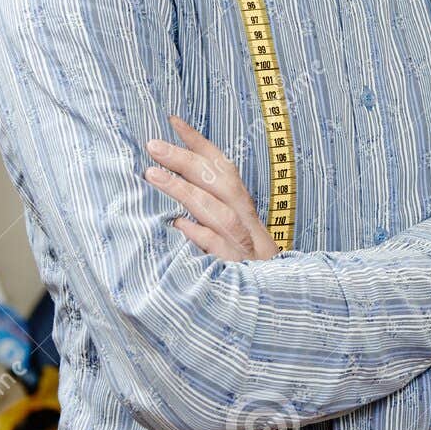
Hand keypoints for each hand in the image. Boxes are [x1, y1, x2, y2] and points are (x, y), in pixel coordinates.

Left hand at [146, 115, 277, 260]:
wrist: (279, 308)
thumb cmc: (249, 273)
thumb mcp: (233, 239)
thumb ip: (209, 217)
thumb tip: (172, 201)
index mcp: (243, 211)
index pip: (222, 167)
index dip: (199, 143)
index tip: (172, 121)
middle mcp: (247, 224)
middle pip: (219, 183)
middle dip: (186, 160)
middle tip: (152, 143)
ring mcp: (244, 247)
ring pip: (217, 211)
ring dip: (185, 190)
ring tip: (151, 175)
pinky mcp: (238, 272)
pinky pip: (220, 249)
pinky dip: (201, 235)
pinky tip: (178, 226)